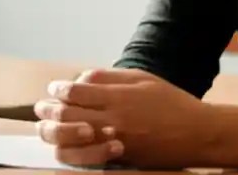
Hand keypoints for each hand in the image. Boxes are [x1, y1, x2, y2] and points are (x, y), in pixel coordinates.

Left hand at [33, 68, 215, 168]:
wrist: (197, 133)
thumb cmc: (171, 102)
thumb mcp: (143, 79)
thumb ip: (110, 78)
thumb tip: (82, 78)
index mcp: (118, 97)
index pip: (75, 92)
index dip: (59, 90)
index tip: (55, 89)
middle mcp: (113, 120)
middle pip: (67, 116)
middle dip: (49, 110)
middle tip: (41, 107)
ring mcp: (114, 142)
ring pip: (70, 140)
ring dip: (53, 132)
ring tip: (46, 125)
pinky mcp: (119, 159)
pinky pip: (85, 156)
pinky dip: (70, 149)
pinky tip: (65, 142)